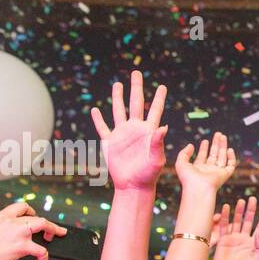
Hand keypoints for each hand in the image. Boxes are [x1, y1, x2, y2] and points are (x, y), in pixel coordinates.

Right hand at [0, 201, 67, 259]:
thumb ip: (3, 229)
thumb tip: (15, 236)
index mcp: (1, 216)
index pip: (21, 206)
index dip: (31, 212)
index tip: (33, 217)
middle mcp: (11, 221)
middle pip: (36, 216)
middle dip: (47, 223)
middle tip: (53, 231)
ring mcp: (18, 233)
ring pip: (43, 224)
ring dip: (53, 230)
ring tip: (53, 238)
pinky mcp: (22, 247)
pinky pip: (42, 250)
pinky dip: (44, 257)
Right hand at [90, 70, 167, 192]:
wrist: (134, 186)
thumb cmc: (149, 174)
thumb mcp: (157, 158)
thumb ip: (158, 142)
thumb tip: (163, 127)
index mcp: (149, 131)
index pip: (155, 110)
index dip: (159, 99)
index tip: (163, 87)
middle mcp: (135, 129)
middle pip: (136, 103)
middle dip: (136, 88)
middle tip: (136, 73)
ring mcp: (122, 135)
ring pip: (119, 111)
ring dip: (117, 98)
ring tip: (117, 84)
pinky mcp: (110, 143)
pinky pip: (102, 128)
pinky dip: (98, 119)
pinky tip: (95, 110)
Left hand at [175, 131, 236, 192]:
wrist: (198, 188)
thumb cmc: (188, 178)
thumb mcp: (181, 163)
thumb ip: (183, 153)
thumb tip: (191, 145)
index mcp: (199, 169)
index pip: (203, 157)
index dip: (204, 148)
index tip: (205, 140)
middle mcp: (209, 170)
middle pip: (214, 154)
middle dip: (216, 144)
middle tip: (218, 134)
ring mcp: (217, 172)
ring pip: (222, 157)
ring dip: (223, 146)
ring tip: (222, 136)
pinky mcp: (225, 174)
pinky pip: (231, 165)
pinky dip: (232, 157)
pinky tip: (229, 149)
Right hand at [208, 197, 258, 259]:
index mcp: (254, 243)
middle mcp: (244, 239)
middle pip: (249, 221)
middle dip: (251, 210)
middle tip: (253, 198)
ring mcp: (233, 238)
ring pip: (237, 221)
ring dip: (239, 211)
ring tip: (241, 200)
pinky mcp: (223, 239)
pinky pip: (224, 226)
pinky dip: (226, 216)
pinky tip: (227, 207)